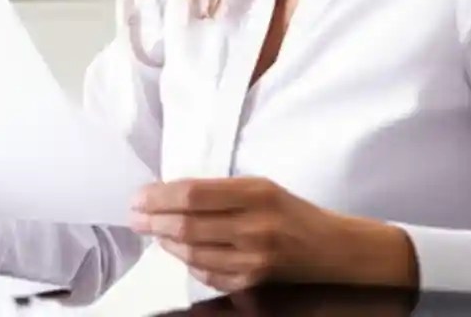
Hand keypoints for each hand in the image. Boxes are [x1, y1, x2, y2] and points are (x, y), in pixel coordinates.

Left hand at [131, 177, 417, 293]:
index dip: (157, 197)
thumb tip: (166, 194)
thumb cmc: (291, 212)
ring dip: (165, 242)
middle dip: (152, 221)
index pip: (192, 195)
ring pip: (191, 253)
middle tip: (135, 217)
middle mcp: (255, 228)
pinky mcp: (254, 283)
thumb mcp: (259, 186)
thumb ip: (218, 190)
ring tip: (153, 231)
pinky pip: (207, 274)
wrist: (336, 250)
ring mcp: (255, 260)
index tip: (138, 197)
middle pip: (186, 226)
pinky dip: (187, 262)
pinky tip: (179, 250)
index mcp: (256, 194)